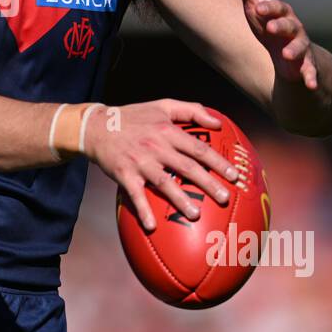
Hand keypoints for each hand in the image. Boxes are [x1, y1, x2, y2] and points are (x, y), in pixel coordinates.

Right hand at [83, 99, 239, 231]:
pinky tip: (152, 226)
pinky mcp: (124, 174)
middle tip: (225, 198)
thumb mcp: (162, 105)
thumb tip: (218, 121)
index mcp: (168, 130)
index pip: (198, 147)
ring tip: (196, 215)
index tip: (235, 175)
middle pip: (187, 167)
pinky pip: (135, 195)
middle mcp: (156, 146)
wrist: (97, 126)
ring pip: (164, 182)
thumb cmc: (134, 116)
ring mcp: (140, 162)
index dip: (218, 162)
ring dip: (180, 199)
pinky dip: (143, 210)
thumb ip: (192, 110)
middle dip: (208, 183)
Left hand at [223, 0, 318, 90]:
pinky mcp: (306, 66)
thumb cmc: (268, 26)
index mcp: (281, 14)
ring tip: (287, 55)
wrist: (290, 55)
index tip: (257, 7)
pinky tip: (310, 84)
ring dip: (295, 50)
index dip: (269, 7)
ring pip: (301, 47)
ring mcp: (301, 48)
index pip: (277, 7)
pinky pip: (311, 72)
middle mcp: (294, 29)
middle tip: (270, 28)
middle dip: (281, 26)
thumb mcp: (255, 8)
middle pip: (290, 25)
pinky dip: (311, 77)